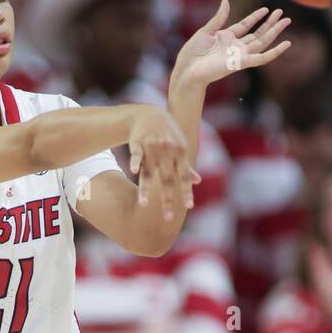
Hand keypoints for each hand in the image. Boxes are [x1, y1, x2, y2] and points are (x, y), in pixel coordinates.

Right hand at [127, 104, 200, 220]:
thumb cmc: (168, 134)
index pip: (184, 176)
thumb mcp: (180, 146)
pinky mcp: (138, 143)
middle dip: (168, 199)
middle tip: (168, 218)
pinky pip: (137, 154)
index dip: (186, 191)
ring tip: (144, 205)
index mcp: (180, 153)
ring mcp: (152, 147)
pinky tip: (133, 171)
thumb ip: (186, 166)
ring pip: (149, 172)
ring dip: (145, 189)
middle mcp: (167, 151)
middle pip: (167, 179)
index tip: (189, 207)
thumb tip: (198, 181)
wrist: (150, 114)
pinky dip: (135, 162)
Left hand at [172, 0, 290, 87]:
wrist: (188, 69)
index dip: (256, 17)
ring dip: (274, 32)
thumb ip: (219, 18)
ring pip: (262, 42)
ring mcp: (240, 55)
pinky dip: (274, 52)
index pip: (245, 26)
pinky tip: (285, 44)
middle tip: (282, 14)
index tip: (266, 10)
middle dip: (270, 24)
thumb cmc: (192, 53)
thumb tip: (226, 1)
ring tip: (286, 21)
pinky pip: (261, 58)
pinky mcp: (241, 63)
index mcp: (227, 38)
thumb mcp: (206, 31)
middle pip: (258, 34)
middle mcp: (235, 47)